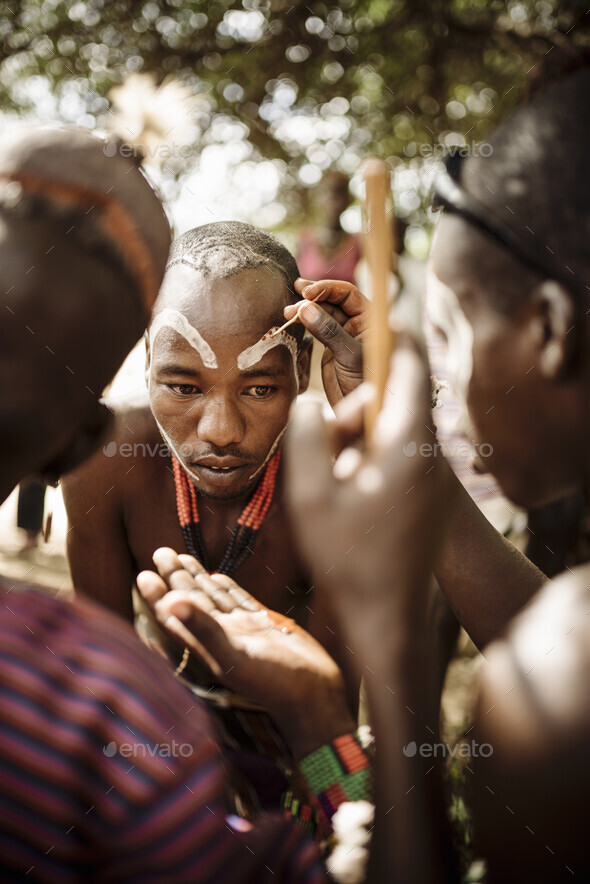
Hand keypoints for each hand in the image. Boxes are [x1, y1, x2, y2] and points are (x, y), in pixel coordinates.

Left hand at [137, 548, 354, 758]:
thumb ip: (203, 629)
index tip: (144, 574)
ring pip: (214, 598)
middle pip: (193, 601)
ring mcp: (244, 630)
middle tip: (160, 552)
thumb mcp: (234, 656)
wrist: (314, 695)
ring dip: (197, 578)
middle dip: (175, 578)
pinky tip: (217, 575)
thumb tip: (169, 603)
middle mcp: (222, 636)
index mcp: (208, 646)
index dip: (158, 596)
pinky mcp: (265, 625)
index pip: (176, 616)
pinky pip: (240, 601)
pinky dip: (227, 588)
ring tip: (180, 556)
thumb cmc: (274, 682)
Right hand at [284, 278, 367, 404]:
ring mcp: (344, 335)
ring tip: (288, 312)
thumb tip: (306, 309)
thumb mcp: (350, 355)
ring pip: (323, 314)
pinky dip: (304, 324)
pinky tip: (292, 320)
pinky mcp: (332, 349)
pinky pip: (317, 329)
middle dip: (312, 297)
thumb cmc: (368, 383)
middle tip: (293, 294)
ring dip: (305, 310)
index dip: (326, 289)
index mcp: (371, 319)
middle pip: (333, 301)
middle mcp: (359, 324)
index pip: (347, 294)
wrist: (363, 414)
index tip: (306, 292)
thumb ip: (329, 331)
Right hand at [285, 330, 453, 668]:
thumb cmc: (348, 559)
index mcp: (408, 445)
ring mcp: (433, 477)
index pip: (411, 365)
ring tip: (332, 483)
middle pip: (395, 401)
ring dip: (357, 441)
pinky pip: (397, 457)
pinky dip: (368, 462)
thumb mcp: (312, 494)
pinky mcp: (427, 496)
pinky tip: (347, 499)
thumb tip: (309, 400)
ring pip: (392, 432)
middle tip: (324, 442)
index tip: (372, 314)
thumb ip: (306, 434)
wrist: (388, 619)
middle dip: (354, 409)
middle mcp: (430, 455)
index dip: (391, 334)